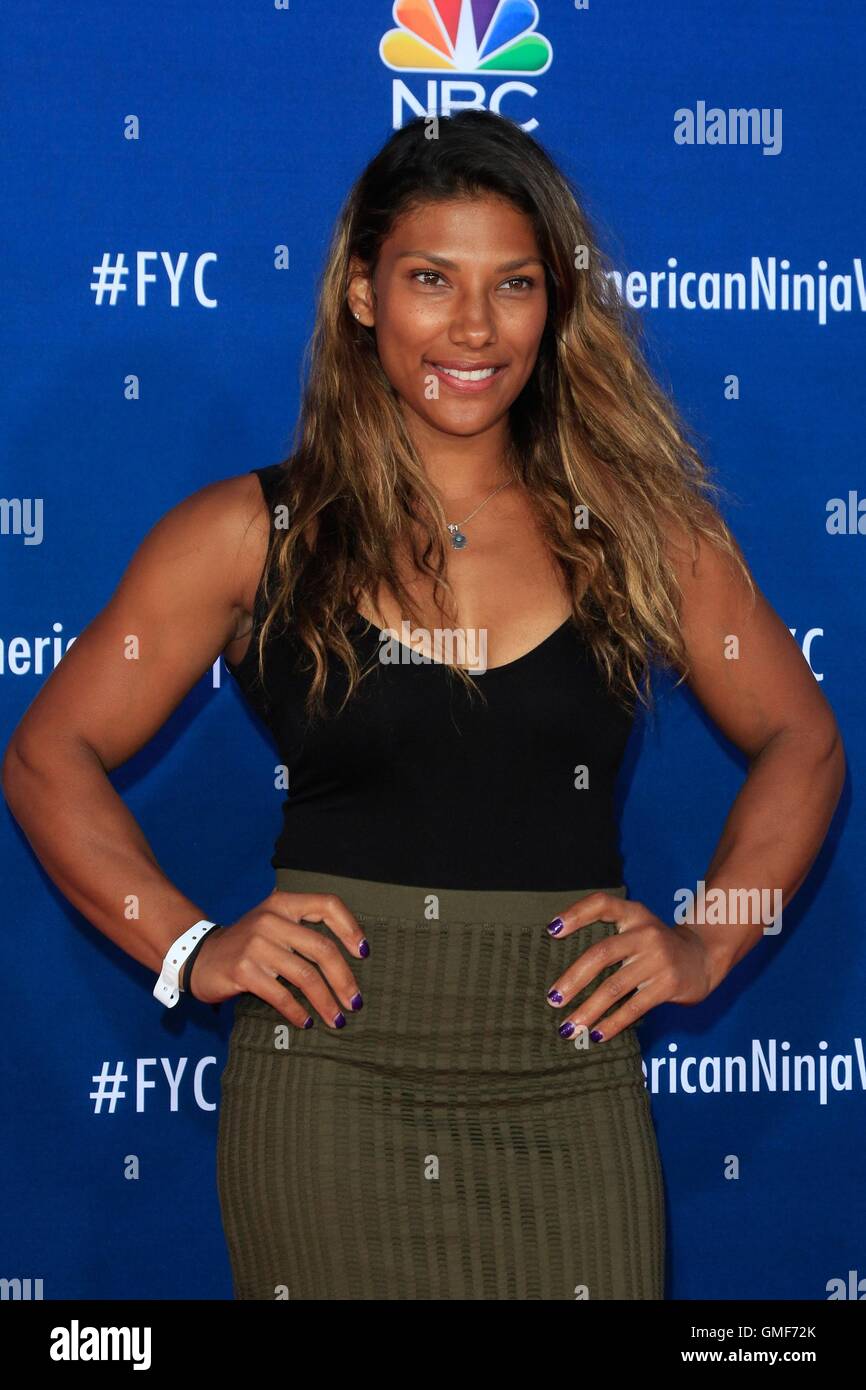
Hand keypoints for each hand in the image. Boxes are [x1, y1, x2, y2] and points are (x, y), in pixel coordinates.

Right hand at [187, 890, 369, 1029]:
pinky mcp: (244, 971)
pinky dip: (298, 1011)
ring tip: (336, 1019)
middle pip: (322, 948)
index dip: (350, 928)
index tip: (363, 953)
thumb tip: (349, 957)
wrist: (199, 955)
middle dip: (344, 979)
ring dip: (326, 1001)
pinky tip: (306, 1021)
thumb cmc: (247, 943)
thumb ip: (303, 930)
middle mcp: (271, 920)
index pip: (327, 905)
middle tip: (355, 1002)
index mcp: (283, 903)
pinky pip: (281, 995)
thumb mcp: (273, 923)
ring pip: (305, 976)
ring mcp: (256, 945)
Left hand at [544, 891, 719, 1043]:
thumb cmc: (656, 945)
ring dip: (587, 1009)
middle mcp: (645, 933)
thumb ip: (609, 936)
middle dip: (573, 979)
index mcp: (634, 914)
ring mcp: (658, 958)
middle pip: (601, 954)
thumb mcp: (637, 927)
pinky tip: (597, 1034)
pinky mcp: (668, 984)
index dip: (576, 914)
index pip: (602, 904)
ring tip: (568, 1027)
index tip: (551, 930)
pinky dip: (613, 1023)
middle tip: (552, 999)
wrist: (704, 957)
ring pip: (614, 986)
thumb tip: (564, 972)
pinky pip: (634, 1006)